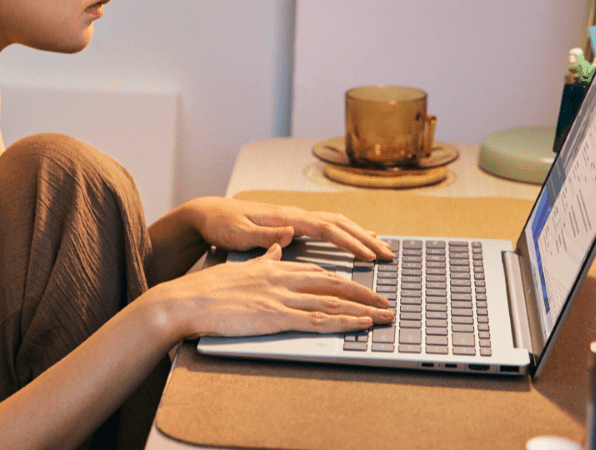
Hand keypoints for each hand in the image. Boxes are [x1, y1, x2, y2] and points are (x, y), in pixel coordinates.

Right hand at [152, 244, 393, 338]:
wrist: (185, 301)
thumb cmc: (206, 289)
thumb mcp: (239, 267)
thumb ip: (262, 258)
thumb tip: (278, 248)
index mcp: (273, 267)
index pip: (316, 270)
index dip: (341, 277)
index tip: (360, 284)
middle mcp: (281, 278)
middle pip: (332, 282)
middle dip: (363, 293)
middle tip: (385, 301)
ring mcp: (279, 297)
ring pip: (331, 301)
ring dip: (362, 309)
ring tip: (384, 316)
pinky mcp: (275, 317)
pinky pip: (317, 319)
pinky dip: (343, 321)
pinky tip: (361, 325)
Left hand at [183, 197, 393, 260]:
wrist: (207, 213)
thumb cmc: (221, 225)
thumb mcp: (238, 233)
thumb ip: (264, 234)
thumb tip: (291, 232)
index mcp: (286, 218)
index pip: (327, 228)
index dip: (350, 242)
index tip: (369, 255)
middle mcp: (295, 215)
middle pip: (339, 223)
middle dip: (365, 238)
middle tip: (388, 254)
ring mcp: (294, 217)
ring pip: (336, 223)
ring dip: (360, 235)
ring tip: (381, 248)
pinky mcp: (291, 223)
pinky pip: (326, 226)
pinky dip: (345, 233)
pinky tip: (355, 239)